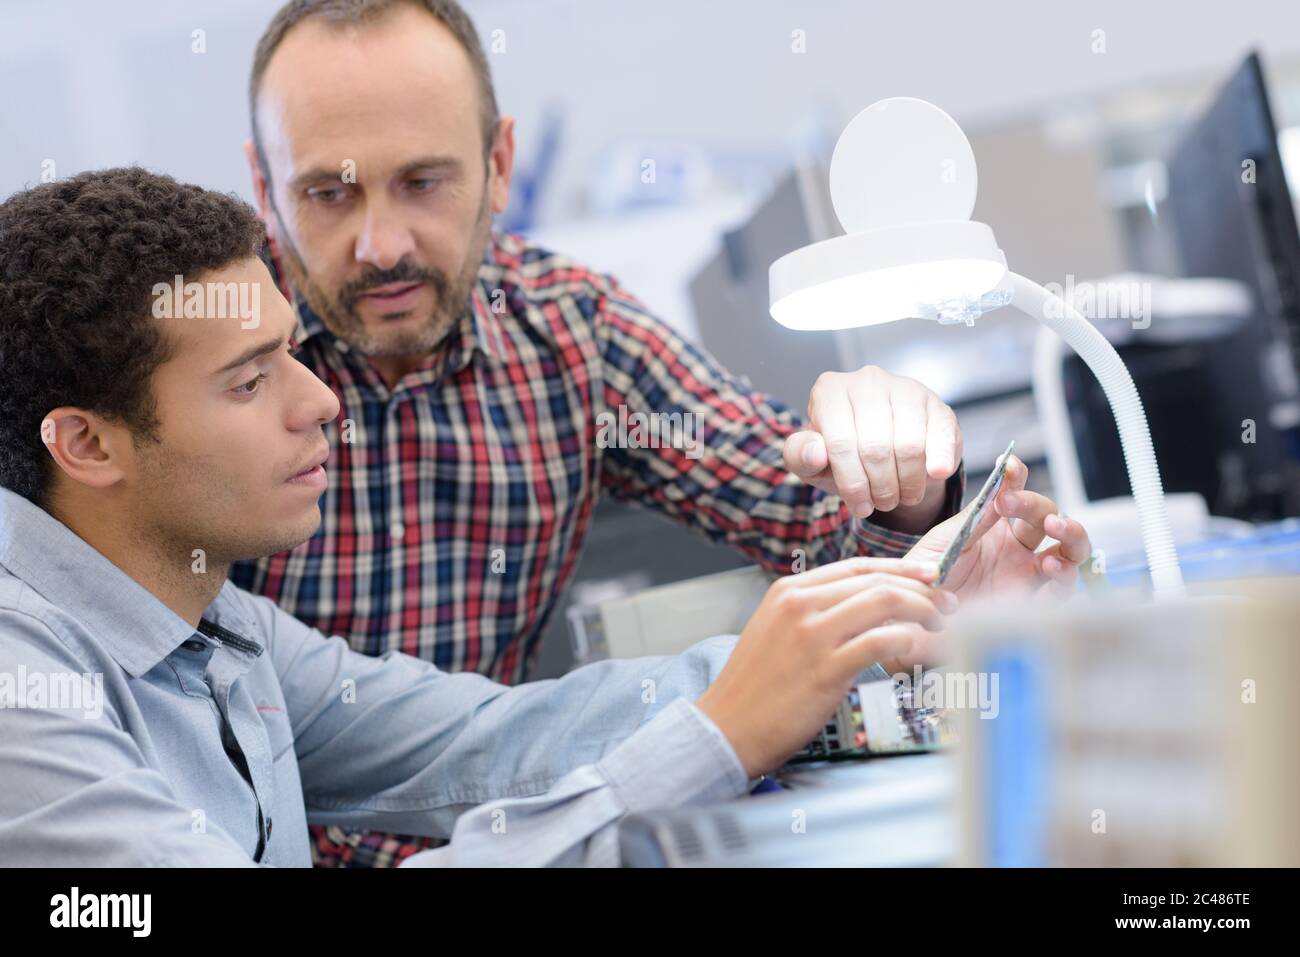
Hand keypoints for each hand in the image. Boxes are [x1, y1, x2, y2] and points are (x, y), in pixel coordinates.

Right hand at [694, 557, 957, 777]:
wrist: (727, 727)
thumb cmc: (755, 687)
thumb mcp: (776, 630)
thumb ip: (813, 611)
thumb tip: (861, 605)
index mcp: (789, 590)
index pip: (857, 567)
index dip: (900, 568)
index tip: (929, 576)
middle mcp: (801, 604)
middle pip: (877, 581)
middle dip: (921, 590)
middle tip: (946, 604)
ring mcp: (813, 634)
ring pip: (884, 603)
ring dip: (922, 611)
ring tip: (939, 626)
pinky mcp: (826, 668)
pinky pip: (881, 642)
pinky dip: (909, 641)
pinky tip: (921, 649)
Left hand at [784, 366, 961, 529]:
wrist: (883, 450)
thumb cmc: (843, 455)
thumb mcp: (812, 461)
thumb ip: (800, 456)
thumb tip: (816, 451)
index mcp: (830, 390)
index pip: (840, 443)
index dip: (852, 483)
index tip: (859, 506)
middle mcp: (867, 380)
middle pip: (875, 447)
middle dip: (881, 487)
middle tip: (883, 503)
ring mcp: (904, 388)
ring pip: (909, 445)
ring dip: (908, 482)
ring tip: (902, 495)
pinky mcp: (935, 403)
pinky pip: (940, 435)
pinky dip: (939, 460)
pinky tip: (934, 476)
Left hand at [906, 455, 1090, 597]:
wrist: (918, 617)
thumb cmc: (927, 576)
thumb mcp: (945, 542)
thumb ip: (975, 521)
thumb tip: (1000, 493)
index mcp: (995, 525)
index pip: (1015, 492)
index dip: (1016, 477)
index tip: (1007, 467)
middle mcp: (1018, 546)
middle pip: (1048, 516)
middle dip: (1038, 506)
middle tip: (1014, 505)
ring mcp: (1028, 573)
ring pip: (1069, 548)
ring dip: (1071, 533)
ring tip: (1056, 528)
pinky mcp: (1032, 603)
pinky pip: (1062, 590)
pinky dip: (1065, 576)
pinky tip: (1051, 567)